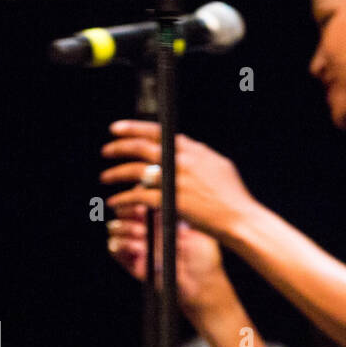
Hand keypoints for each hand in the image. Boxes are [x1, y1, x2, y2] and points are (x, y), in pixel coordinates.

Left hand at [100, 120, 257, 244]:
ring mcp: (177, 182)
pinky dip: (125, 198)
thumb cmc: (232, 195)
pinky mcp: (171, 202)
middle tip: (106, 150)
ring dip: (117, 173)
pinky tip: (116, 201)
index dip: (135, 128)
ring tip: (107, 176)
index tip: (118, 128)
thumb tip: (184, 146)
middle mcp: (184, 163)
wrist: (239, 218)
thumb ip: (199, 155)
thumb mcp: (219, 165)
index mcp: (195, 151)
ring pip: (137, 172)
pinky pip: (139, 196)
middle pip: (144, 148)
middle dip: (120, 147)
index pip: (159, 133)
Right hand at [105, 201, 239, 322]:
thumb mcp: (194, 228)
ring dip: (126, 227)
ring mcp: (136, 242)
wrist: (200, 282)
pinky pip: (114, 247)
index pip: (140, 197)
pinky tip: (140, 247)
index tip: (145, 193)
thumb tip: (161, 197)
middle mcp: (145, 227)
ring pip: (115, 227)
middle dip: (128, 208)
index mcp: (160, 215)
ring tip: (143, 232)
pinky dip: (123, 244)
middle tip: (140, 211)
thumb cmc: (203, 254)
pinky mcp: (130, 260)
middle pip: (122, 209)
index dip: (139, 193)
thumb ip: (178, 212)